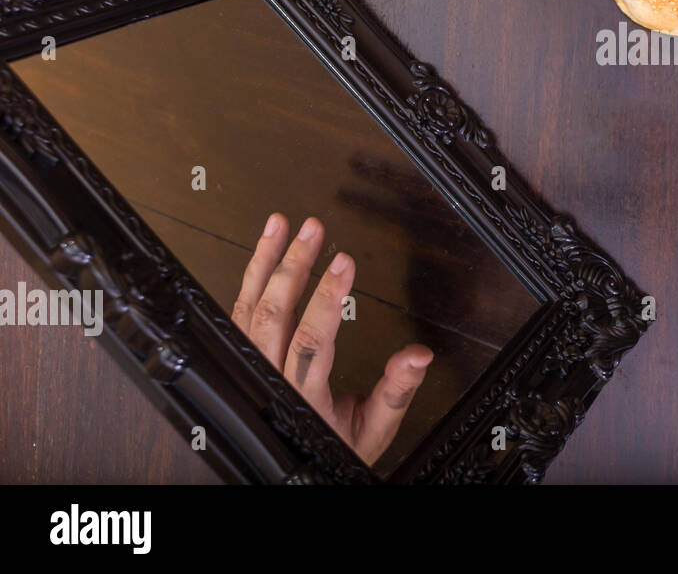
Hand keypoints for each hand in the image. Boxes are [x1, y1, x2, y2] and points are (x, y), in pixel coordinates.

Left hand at [232, 213, 433, 465]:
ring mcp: (252, 366)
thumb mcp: (373, 430)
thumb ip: (395, 392)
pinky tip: (263, 253)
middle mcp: (270, 378)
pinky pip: (239, 313)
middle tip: (313, 229)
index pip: (312, 338)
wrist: (294, 472)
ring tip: (280, 226)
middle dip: (295, 266)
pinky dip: (249, 278)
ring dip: (265, 262)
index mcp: (304, 397)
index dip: (327, 296)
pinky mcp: (245, 356)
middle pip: (275, 314)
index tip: (344, 261)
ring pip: (249, 309)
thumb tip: (419, 354)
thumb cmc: (335, 448)